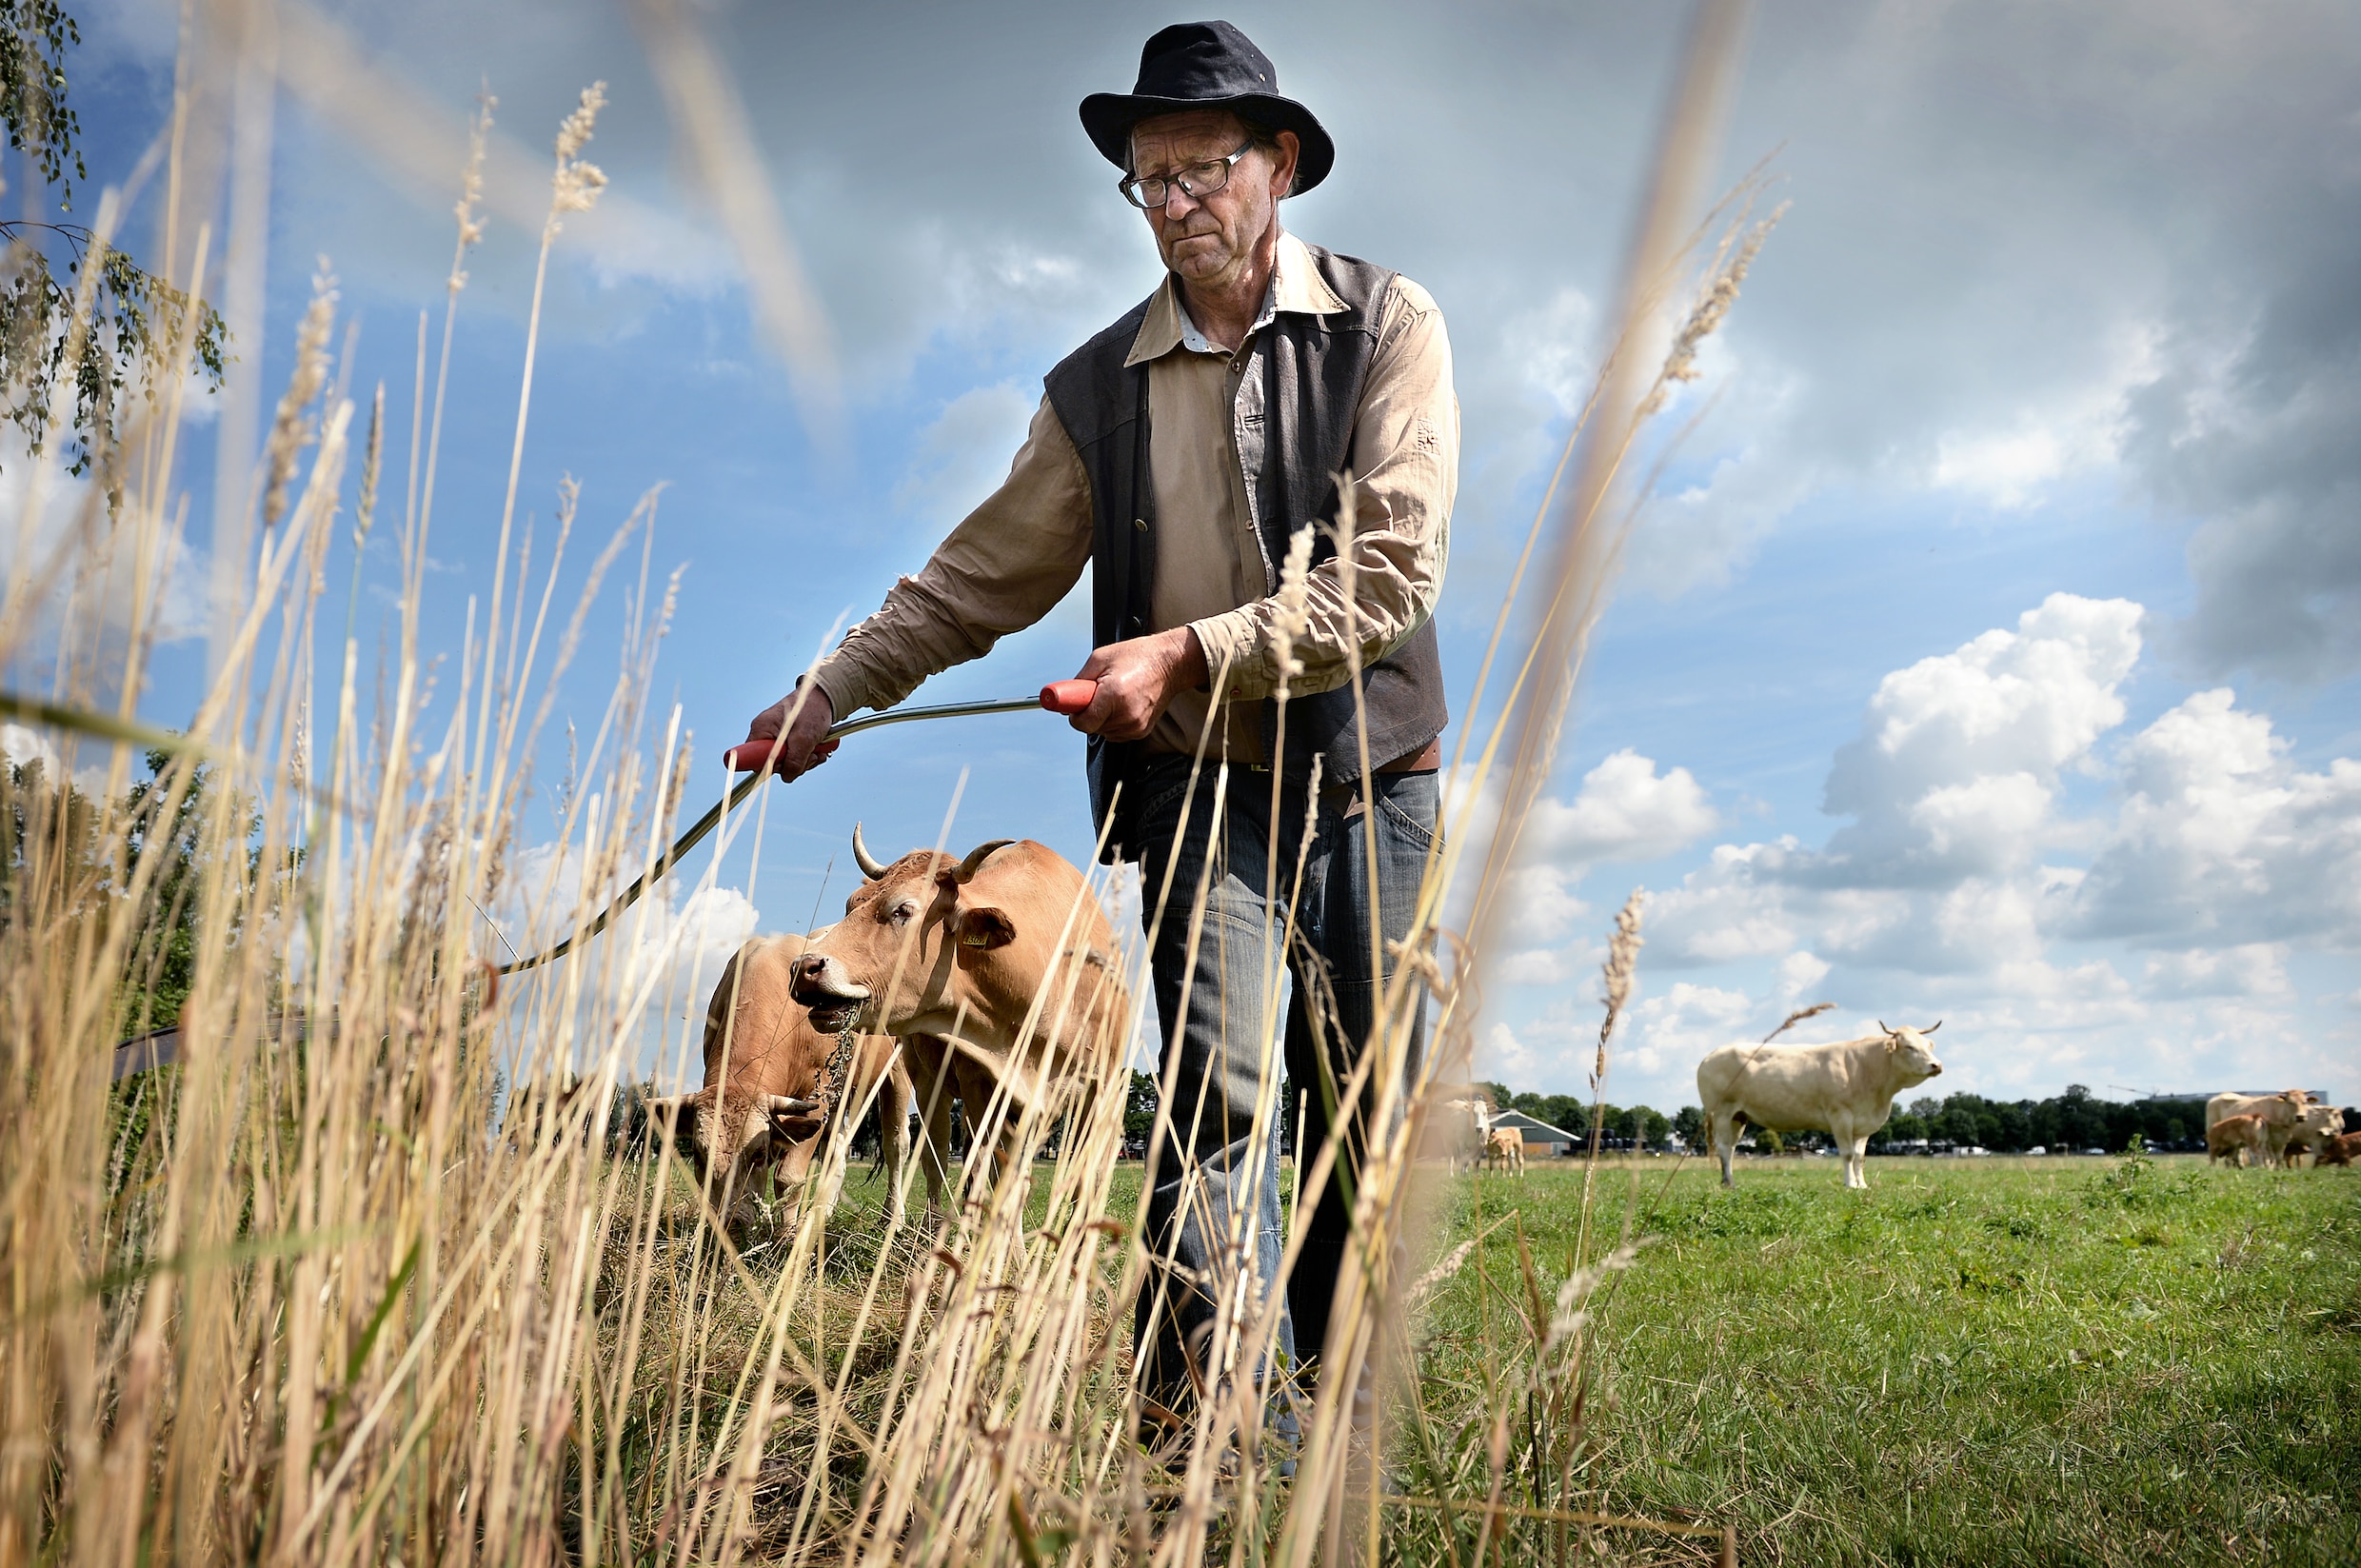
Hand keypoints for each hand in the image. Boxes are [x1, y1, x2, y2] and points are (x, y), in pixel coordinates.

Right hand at [738, 681, 838, 779]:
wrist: (825, 698)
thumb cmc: (812, 709)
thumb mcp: (804, 738)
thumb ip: (794, 761)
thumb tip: (787, 777)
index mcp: (761, 729)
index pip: (752, 759)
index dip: (769, 767)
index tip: (784, 766)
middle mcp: (765, 734)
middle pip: (773, 764)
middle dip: (795, 764)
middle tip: (811, 756)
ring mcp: (777, 737)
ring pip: (787, 762)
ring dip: (805, 761)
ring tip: (817, 750)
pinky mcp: (788, 740)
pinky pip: (795, 757)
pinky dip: (808, 756)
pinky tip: (818, 749)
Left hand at [1068, 628, 1206, 742]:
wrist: (1169, 663)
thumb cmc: (1137, 656)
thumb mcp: (1100, 658)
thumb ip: (1078, 681)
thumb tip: (1064, 698)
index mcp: (1114, 694)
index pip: (1082, 722)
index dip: (1074, 715)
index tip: (1073, 708)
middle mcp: (1126, 714)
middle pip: (1092, 727)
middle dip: (1089, 712)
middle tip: (1098, 694)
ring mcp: (1136, 725)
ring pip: (1103, 731)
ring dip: (1102, 717)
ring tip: (1114, 696)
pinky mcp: (1142, 731)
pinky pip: (1116, 733)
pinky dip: (1114, 721)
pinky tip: (1123, 704)